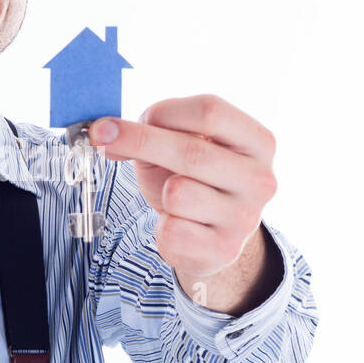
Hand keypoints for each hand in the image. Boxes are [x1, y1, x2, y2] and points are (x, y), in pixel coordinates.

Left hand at [88, 94, 277, 309]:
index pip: (211, 111)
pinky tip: (176, 224)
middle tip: (103, 136)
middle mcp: (260, 180)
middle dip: (139, 141)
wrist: (213, 237)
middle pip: (193, 151)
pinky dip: (160, 225)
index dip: (163, 111)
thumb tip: (107, 134)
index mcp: (257, 142)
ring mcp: (246, 218)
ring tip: (172, 196)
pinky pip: (171, 230)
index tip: (131, 118)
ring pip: (178, 193)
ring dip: (160, 191)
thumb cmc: (196, 180)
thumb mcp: (179, 145)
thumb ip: (151, 131)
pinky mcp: (224, 250)